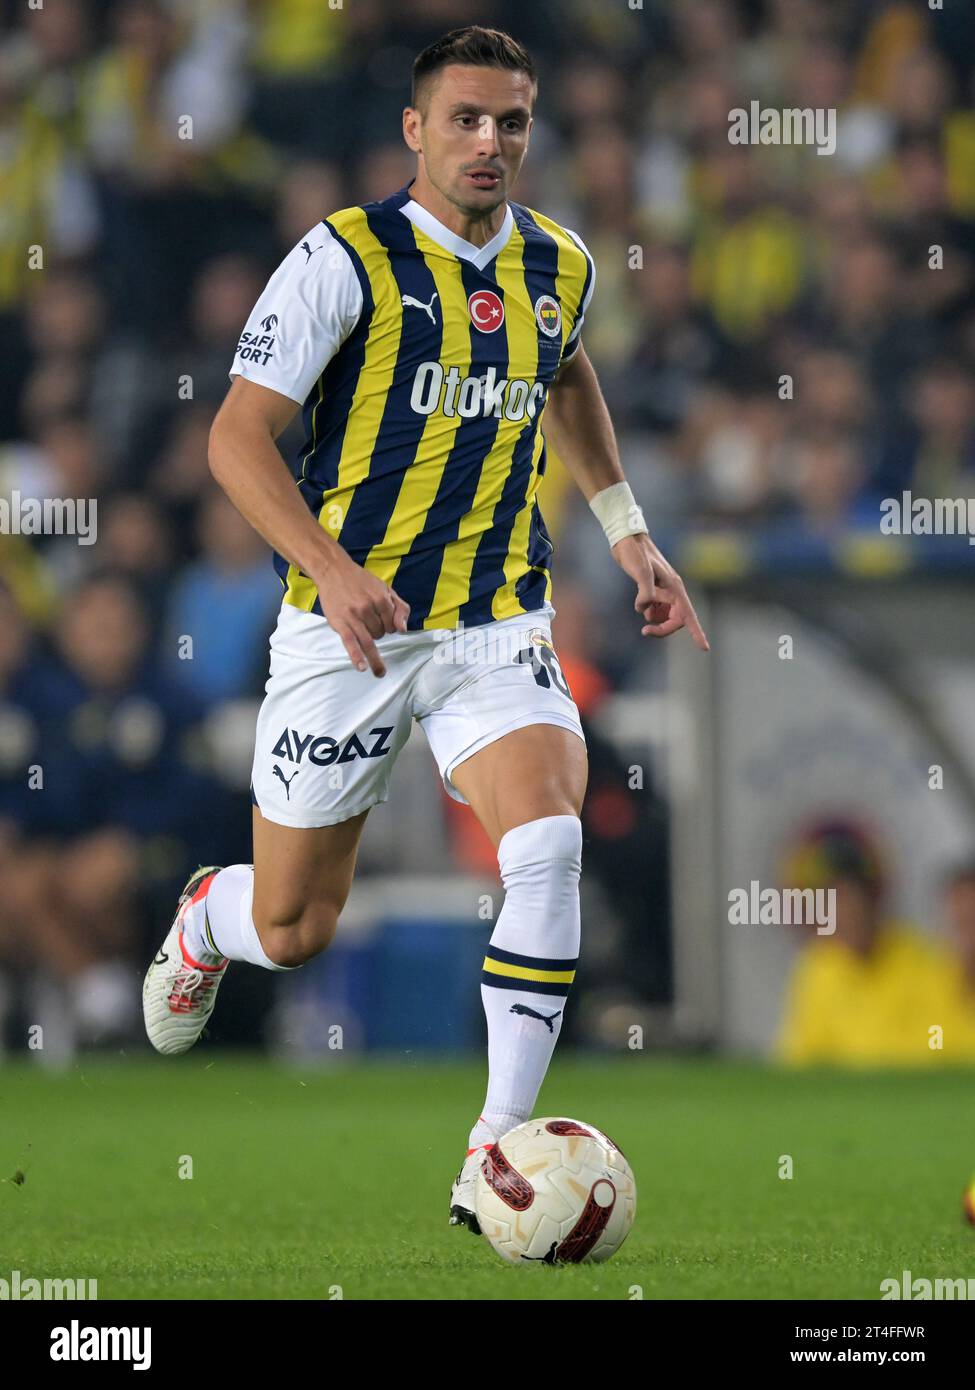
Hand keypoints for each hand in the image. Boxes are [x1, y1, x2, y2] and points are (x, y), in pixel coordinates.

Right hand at [314, 552, 409, 675]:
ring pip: (369, 641)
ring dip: (373, 652)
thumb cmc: (361, 581)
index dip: (389, 627)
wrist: (333, 571)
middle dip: (378, 633)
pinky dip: (356, 657)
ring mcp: (353, 616)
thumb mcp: (385, 588)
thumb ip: (400, 607)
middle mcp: (368, 608)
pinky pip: (350, 643)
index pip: (392, 625)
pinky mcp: (340, 623)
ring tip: (378, 668)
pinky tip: (362, 668)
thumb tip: (402, 630)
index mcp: (381, 598)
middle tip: (369, 625)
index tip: (382, 622)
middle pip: (381, 634)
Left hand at [611, 533, 708, 650]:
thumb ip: (645, 592)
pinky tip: (641, 606)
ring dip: (655, 620)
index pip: (688, 615)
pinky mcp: (652, 589)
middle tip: (644, 631)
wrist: (626, 539)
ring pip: (665, 616)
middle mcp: (671, 590)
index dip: (697, 632)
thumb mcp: (641, 571)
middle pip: (675, 620)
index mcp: (674, 587)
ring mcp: (662, 590)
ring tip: (642, 610)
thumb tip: (644, 611)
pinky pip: (655, 609)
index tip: (704, 648)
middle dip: (662, 628)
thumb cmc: (636, 552)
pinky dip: (648, 612)